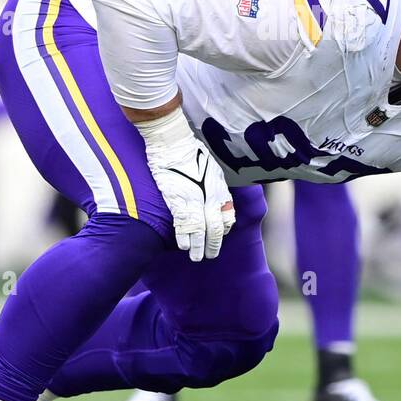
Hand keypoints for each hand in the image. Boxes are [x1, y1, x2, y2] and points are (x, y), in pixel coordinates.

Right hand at [135, 109, 234, 261]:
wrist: (173, 142)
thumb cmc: (191, 151)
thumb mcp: (211, 167)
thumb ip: (213, 184)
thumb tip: (213, 194)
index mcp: (219, 189)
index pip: (227, 216)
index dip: (225, 230)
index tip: (220, 236)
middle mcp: (210, 197)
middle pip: (215, 229)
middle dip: (213, 245)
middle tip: (209, 255)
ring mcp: (194, 201)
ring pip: (199, 232)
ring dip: (198, 247)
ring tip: (195, 257)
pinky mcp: (177, 201)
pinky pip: (183, 226)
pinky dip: (184, 239)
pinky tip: (182, 247)